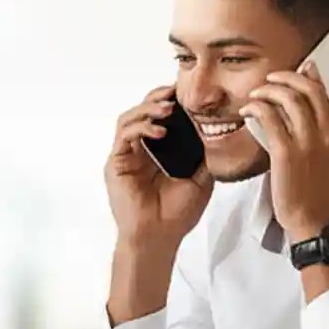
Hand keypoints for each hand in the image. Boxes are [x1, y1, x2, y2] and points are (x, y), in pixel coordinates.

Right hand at [105, 85, 213, 250]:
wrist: (159, 237)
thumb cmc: (176, 214)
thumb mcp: (200, 178)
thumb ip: (203, 154)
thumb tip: (212, 129)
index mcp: (159, 152)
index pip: (160, 117)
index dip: (170, 101)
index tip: (186, 92)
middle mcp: (140, 150)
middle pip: (143, 111)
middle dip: (158, 97)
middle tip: (174, 91)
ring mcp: (127, 155)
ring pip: (130, 118)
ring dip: (148, 108)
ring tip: (167, 108)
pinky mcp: (116, 163)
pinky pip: (124, 135)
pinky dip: (140, 127)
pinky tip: (159, 131)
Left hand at [241, 62, 328, 241]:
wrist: (317, 223)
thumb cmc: (325, 199)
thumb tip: (322, 120)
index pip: (327, 97)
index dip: (309, 81)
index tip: (298, 74)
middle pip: (310, 90)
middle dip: (288, 77)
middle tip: (273, 78)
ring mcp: (309, 142)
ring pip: (289, 98)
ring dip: (269, 90)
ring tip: (258, 93)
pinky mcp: (286, 152)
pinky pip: (270, 117)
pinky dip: (257, 107)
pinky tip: (249, 110)